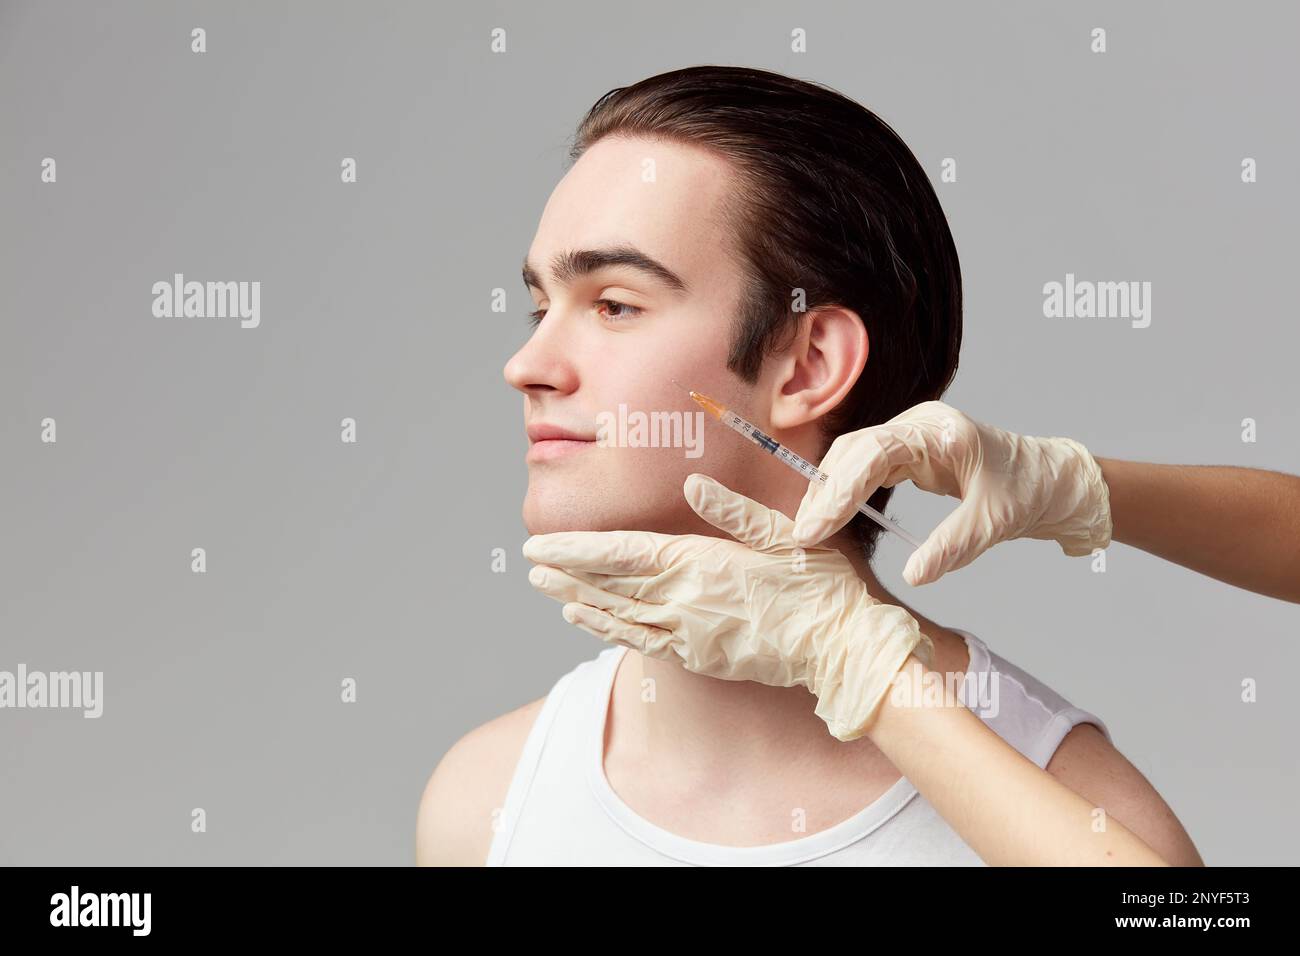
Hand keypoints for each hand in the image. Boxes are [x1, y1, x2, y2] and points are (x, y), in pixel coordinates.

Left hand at [523, 473, 932, 740]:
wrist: (843, 649)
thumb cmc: (820, 586)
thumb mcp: (786, 535)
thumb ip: (736, 513)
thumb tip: (696, 487)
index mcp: (703, 566)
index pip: (623, 556)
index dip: (576, 551)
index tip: (539, 546)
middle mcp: (687, 603)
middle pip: (611, 586)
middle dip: (565, 572)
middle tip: (526, 560)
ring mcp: (690, 635)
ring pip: (618, 615)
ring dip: (576, 599)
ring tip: (542, 585)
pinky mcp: (699, 657)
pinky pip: (639, 641)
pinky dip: (605, 628)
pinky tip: (583, 618)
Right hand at [791, 400, 1112, 585]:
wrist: (1048, 479)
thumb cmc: (1027, 491)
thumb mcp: (994, 523)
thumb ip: (952, 546)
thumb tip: (913, 575)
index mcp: (940, 433)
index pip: (874, 454)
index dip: (840, 490)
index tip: (816, 527)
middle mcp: (919, 426)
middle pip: (854, 451)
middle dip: (825, 493)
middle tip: (804, 535)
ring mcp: (912, 436)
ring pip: (854, 456)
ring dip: (831, 490)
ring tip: (812, 529)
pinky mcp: (910, 451)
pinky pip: (866, 465)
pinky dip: (846, 488)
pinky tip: (833, 514)